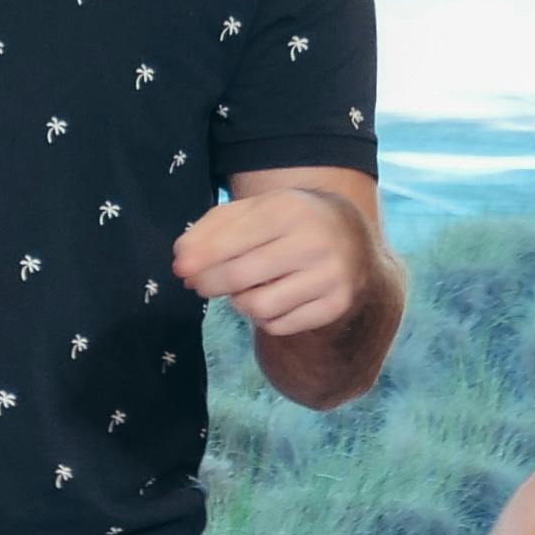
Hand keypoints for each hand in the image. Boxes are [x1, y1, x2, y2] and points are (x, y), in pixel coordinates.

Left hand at [168, 187, 375, 347]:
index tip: (181, 269)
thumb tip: (182, 257)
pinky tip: (274, 297)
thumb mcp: (255, 210)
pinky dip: (265, 318)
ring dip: (241, 301)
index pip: (234, 240)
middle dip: (210, 284)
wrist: (352, 239)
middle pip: (240, 277)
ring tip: (247, 287)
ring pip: (257, 307)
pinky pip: (278, 325)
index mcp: (292, 209)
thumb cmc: (289, 223)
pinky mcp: (335, 305)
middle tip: (199, 283)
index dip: (201, 259)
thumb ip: (212, 227)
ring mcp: (330, 275)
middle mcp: (316, 241)